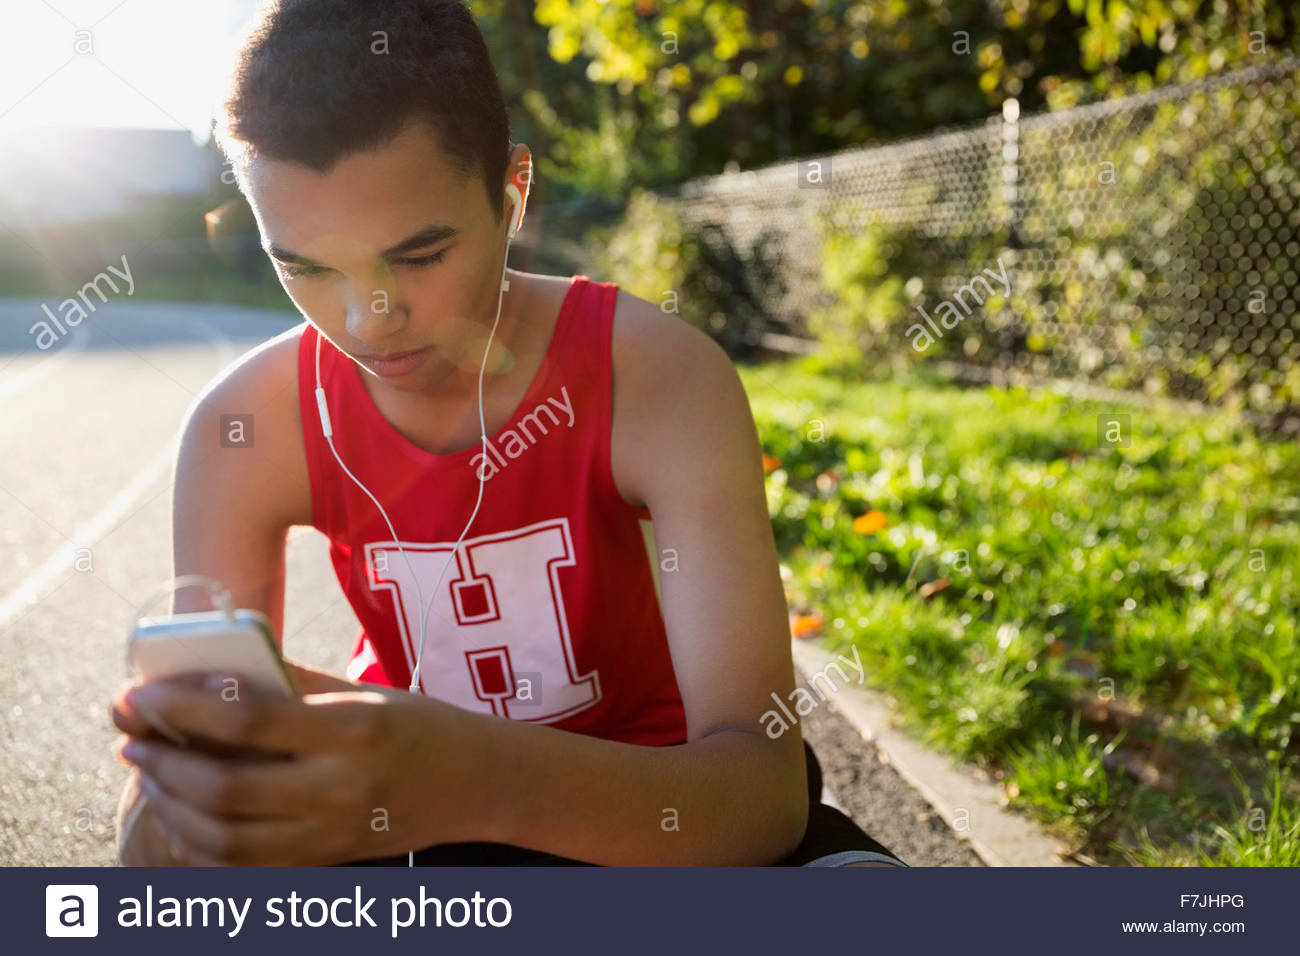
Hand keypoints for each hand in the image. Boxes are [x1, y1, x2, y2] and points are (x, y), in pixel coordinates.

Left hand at [109, 660, 460, 864]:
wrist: (476, 784)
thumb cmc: (416, 725)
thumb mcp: (360, 690)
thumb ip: (289, 682)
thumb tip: (208, 668)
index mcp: (354, 729)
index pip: (248, 720)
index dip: (181, 709)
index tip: (137, 695)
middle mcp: (342, 788)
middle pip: (226, 789)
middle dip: (163, 765)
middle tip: (132, 740)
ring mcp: (333, 834)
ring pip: (226, 839)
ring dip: (172, 807)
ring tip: (152, 774)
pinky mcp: (327, 862)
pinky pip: (245, 866)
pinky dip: (200, 844)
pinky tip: (182, 816)